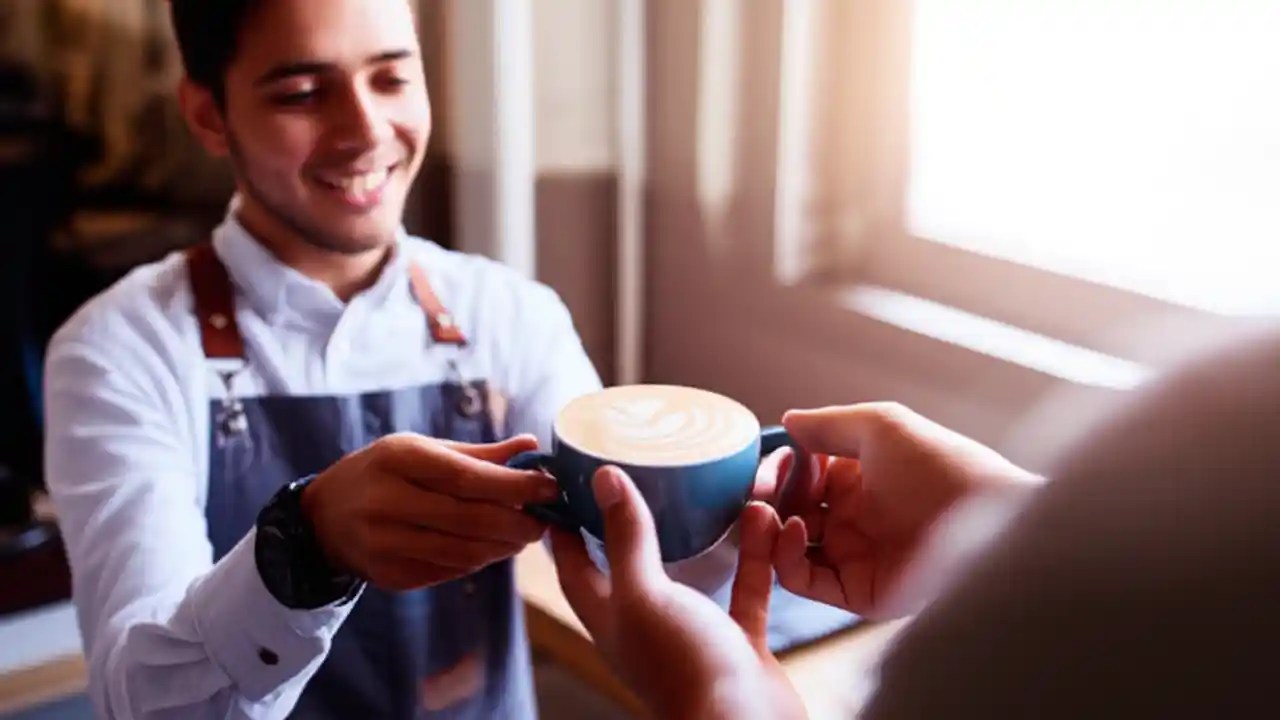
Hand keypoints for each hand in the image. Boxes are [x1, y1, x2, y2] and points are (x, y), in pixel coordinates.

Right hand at [303, 433, 557, 589]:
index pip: (468, 477)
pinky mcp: (390, 576)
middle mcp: (386, 502)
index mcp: (397, 459)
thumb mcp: (421, 449)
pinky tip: (490, 547)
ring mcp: (385, 544)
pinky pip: (450, 571)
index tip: (550, 487)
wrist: (323, 518)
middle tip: (543, 520)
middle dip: (518, 522)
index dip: (516, 485)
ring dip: (504, 545)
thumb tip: (531, 445)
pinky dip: (478, 560)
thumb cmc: (384, 473)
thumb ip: (478, 454)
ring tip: (523, 533)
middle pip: (471, 519)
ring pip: (465, 552)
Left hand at [550, 467, 805, 719]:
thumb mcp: (645, 594)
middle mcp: (647, 627)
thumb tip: (604, 478)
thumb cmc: (684, 667)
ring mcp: (694, 637)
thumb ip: (627, 538)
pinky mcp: (738, 644)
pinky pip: (746, 589)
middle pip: (631, 566)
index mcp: (610, 619)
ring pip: (695, 573)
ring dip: (704, 532)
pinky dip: (754, 555)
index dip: (564, 527)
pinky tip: (764, 520)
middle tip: (638, 470)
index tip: (565, 483)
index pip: (573, 566)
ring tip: (709, 487)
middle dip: (631, 521)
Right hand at [756, 403, 1039, 617]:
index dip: (779, 467)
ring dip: (768, 528)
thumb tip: (789, 421)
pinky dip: (787, 557)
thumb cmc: (941, 466)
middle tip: (755, 491)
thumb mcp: (881, 425)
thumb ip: (829, 423)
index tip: (768, 461)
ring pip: (788, 547)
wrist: (987, 523)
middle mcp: (855, 517)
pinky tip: (796, 528)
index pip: (802, 473)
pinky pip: (804, 580)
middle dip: (766, 498)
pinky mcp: (857, 591)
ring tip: (764, 511)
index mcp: (861, 477)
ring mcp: (855, 556)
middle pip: (789, 510)